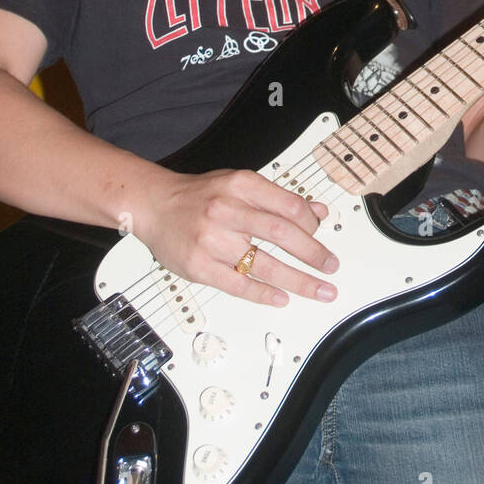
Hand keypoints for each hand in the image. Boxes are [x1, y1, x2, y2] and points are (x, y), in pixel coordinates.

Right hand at [133, 166, 337, 306]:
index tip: (322, 236)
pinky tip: (281, 298)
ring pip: (264, 264)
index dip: (312, 224)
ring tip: (318, 289)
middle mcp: (227, 210)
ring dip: (297, 280)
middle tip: (330, 267)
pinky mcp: (200, 266)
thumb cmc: (199, 195)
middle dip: (313, 254)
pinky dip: (263, 294)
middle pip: (282, 234)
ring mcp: (212, 240)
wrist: (153, 204)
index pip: (289, 205)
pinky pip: (238, 284)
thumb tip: (318, 211)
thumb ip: (278, 198)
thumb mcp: (239, 184)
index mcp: (241, 185)